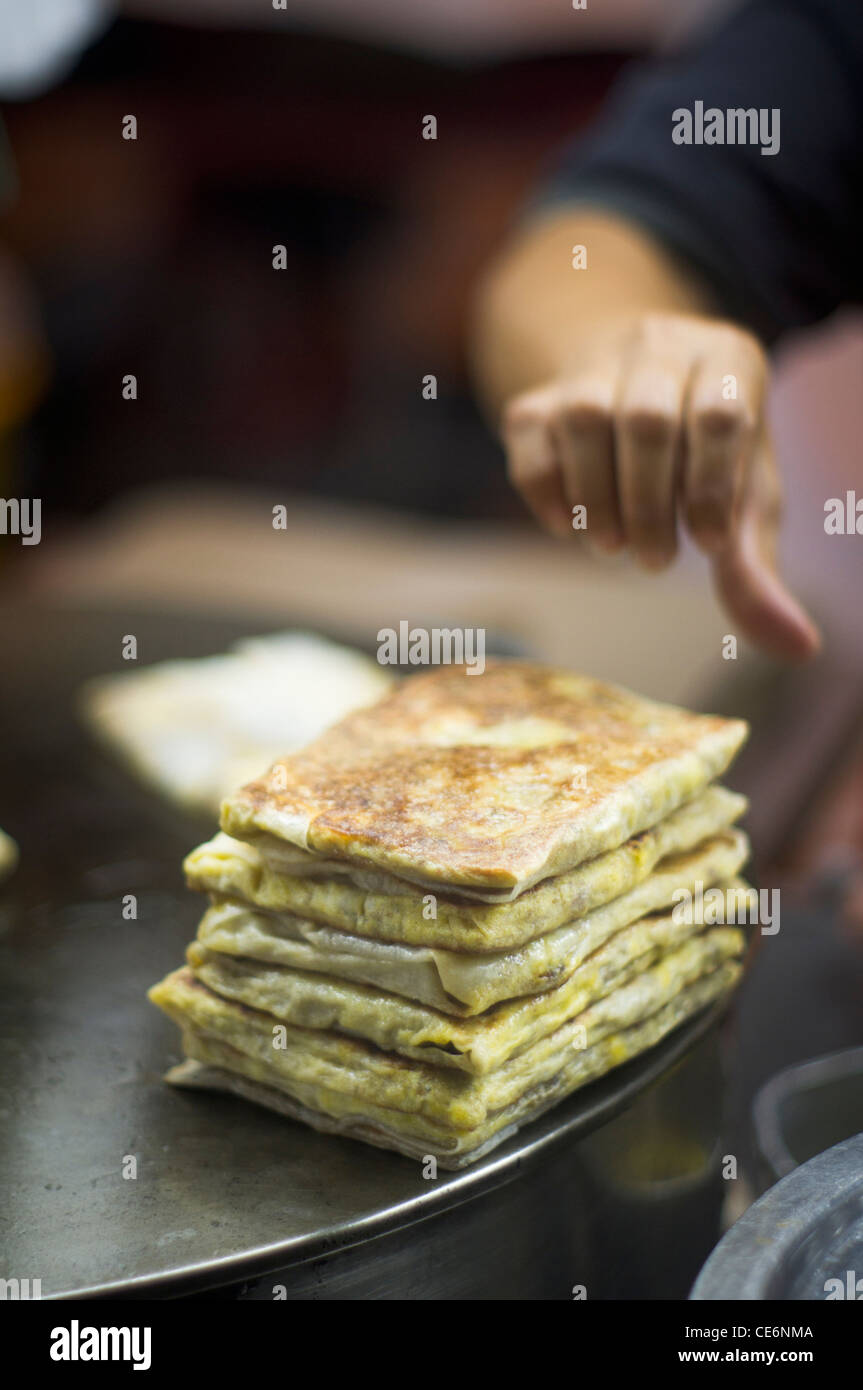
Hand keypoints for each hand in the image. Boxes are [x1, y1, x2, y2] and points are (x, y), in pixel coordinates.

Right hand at [502, 311, 819, 660]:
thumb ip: (756, 570)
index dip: (709, 488)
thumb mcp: (742, 499)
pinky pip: (530, 438)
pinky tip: (569, 529)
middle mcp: (658, 348)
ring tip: (612, 547)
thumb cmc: (705, 456)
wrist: (633, 393)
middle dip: (647, 505)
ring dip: (594, 499)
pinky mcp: (536, 398)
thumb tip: (797, 647)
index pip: (719, 415)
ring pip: (583, 418)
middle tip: (654, 562)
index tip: (708, 547)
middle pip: (646, 417)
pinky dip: (547, 494)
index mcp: (726, 360)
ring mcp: (590, 367)